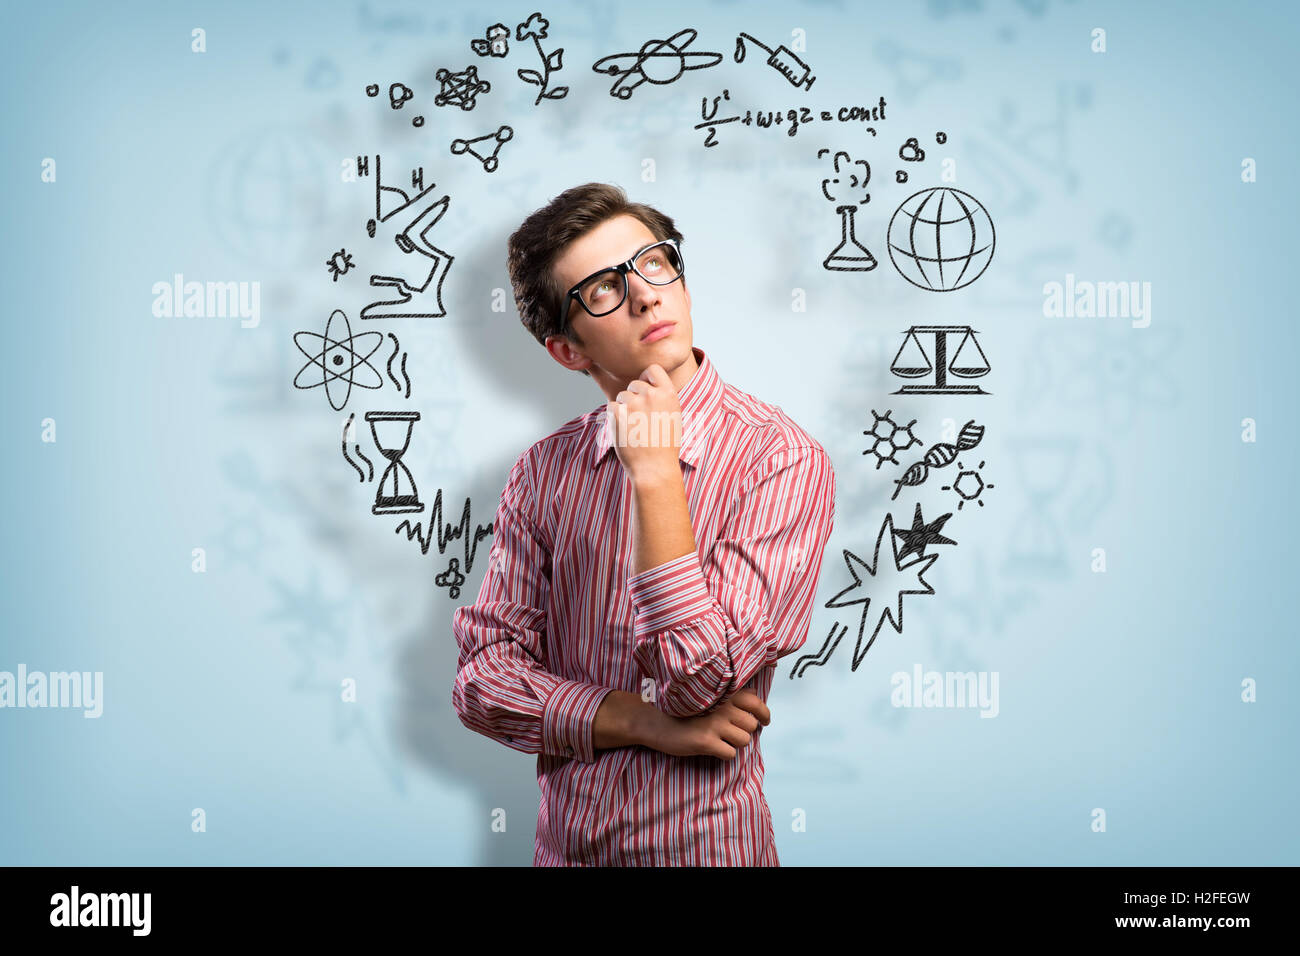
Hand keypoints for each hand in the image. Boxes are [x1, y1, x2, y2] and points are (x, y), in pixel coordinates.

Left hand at [607, 364, 681, 482]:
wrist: (654, 469)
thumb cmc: (664, 447)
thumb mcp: (673, 417)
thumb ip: (662, 399)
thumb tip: (648, 386)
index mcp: (669, 394)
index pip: (653, 369)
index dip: (646, 379)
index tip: (646, 392)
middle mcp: (652, 395)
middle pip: (634, 384)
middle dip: (633, 398)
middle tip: (639, 419)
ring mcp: (634, 404)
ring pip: (621, 396)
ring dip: (623, 409)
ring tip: (634, 428)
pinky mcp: (618, 414)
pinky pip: (611, 407)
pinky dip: (614, 418)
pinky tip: (625, 432)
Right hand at [647, 688, 771, 759]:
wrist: (653, 720)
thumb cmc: (682, 709)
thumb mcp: (706, 696)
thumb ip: (729, 696)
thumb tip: (756, 697)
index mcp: (723, 693)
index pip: (756, 702)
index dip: (763, 713)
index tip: (764, 721)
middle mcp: (722, 706)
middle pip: (752, 725)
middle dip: (744, 731)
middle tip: (731, 733)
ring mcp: (714, 723)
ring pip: (744, 740)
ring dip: (734, 743)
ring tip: (719, 740)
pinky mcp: (706, 741)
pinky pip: (730, 754)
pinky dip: (724, 754)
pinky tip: (711, 748)